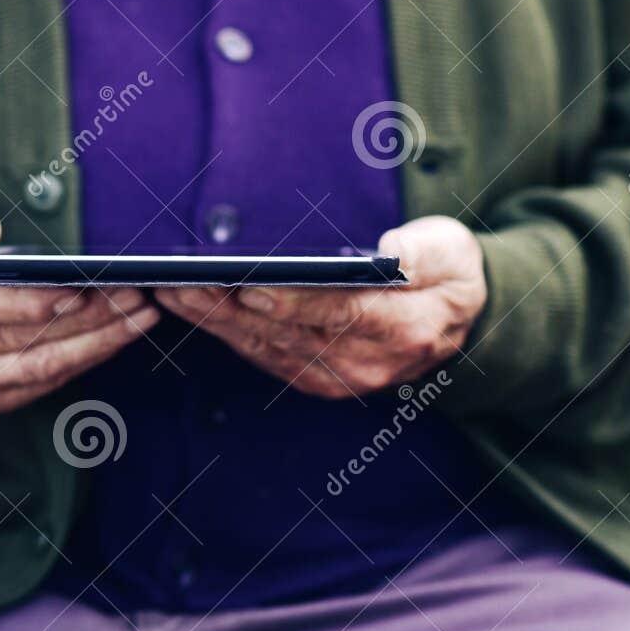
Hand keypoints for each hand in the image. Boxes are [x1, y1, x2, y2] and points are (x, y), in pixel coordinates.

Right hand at [0, 189, 158, 418]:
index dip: (31, 301)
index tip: (81, 287)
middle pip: (20, 338)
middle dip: (85, 317)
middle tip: (135, 295)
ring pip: (38, 366)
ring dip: (96, 343)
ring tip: (140, 315)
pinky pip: (40, 382)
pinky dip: (82, 360)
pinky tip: (117, 336)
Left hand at [155, 216, 485, 399]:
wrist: (457, 323)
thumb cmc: (448, 274)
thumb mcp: (454, 251)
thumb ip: (425, 252)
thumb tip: (389, 253)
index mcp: (405, 329)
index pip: (341, 316)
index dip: (293, 304)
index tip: (249, 287)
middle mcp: (366, 364)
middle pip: (289, 335)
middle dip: (230, 310)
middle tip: (181, 283)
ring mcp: (338, 378)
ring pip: (267, 348)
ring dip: (215, 323)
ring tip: (171, 291)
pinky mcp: (315, 379)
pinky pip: (264, 356)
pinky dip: (226, 333)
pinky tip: (192, 309)